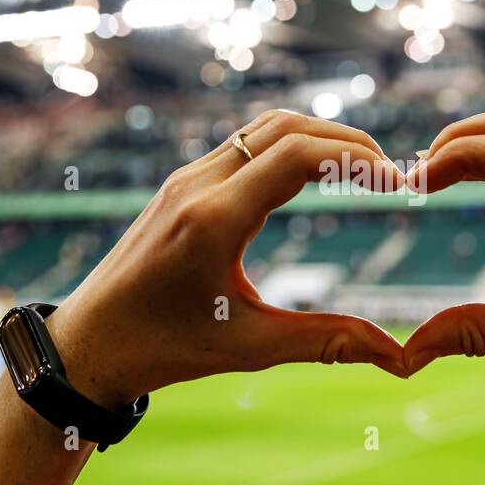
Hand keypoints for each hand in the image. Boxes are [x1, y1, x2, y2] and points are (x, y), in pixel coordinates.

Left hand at [47, 109, 407, 408]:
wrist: (86, 344)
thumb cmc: (163, 350)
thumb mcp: (251, 350)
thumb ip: (327, 342)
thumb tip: (398, 357)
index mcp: (214, 220)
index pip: (300, 154)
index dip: (358, 160)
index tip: (398, 186)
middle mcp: (198, 185)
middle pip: (288, 127)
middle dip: (348, 142)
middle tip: (390, 173)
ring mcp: (186, 179)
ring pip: (264, 127)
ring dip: (318, 137)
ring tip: (361, 169)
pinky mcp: (181, 185)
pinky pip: (243, 144)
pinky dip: (288, 145)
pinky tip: (314, 176)